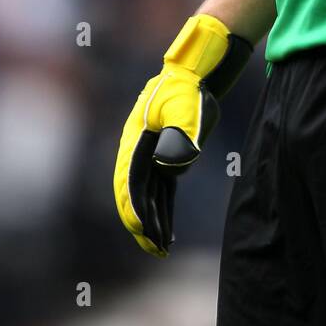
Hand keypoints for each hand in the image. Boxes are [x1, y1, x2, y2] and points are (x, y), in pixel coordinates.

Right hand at [113, 14, 251, 257]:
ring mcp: (150, 157)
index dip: (136, 208)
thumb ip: (179, 133)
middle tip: (155, 249)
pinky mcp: (165, 159)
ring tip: (161, 249)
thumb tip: (169, 166)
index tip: (144, 230)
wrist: (193, 76)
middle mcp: (138, 153)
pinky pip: (160, 191)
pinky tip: (167, 231)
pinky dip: (162, 211)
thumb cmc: (189, 90)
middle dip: (142, 224)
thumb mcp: (185, 108)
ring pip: (147, 197)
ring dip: (153, 223)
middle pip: (135, 196)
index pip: (132, 182)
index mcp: (137, 143)